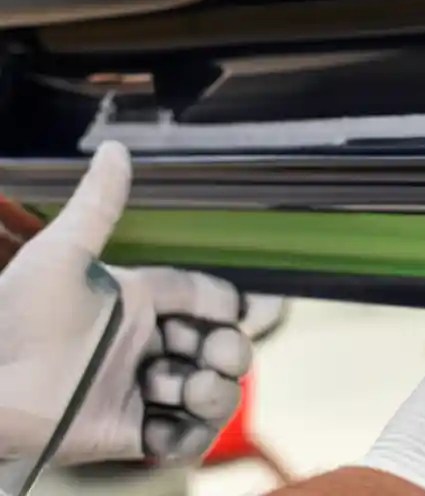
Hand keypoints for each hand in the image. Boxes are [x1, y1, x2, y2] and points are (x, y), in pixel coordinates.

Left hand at [0, 142, 264, 463]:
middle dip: (229, 353)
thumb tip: (116, 148)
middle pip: (215, 347)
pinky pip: (179, 441)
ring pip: (206, 393)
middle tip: (219, 358)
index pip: (201, 297)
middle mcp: (141, 344)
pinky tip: (175, 425)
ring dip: (214, 394)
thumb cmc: (16, 313)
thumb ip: (98, 205)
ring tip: (190, 389)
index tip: (237, 312)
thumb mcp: (61, 254)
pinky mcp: (126, 434)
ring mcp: (136, 390)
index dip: (225, 304)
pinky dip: (189, 437)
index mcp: (136, 301)